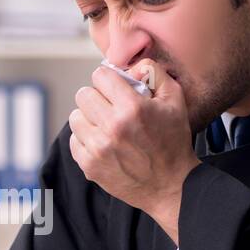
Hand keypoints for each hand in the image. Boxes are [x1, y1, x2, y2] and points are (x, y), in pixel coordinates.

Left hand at [68, 59, 199, 242]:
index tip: (115, 87)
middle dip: (97, 97)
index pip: (99, 76)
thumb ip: (154, 73)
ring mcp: (98, 148)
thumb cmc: (173, 142)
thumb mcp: (175, 100)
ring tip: (106, 125)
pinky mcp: (90, 165)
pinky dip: (86, 138)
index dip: (108, 79)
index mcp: (132, 108)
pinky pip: (74, 140)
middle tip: (110, 106)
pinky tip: (103, 141)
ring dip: (89, 117)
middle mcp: (112, 127)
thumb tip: (132, 65)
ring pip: (75, 117)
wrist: (170, 185)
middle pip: (83, 94)